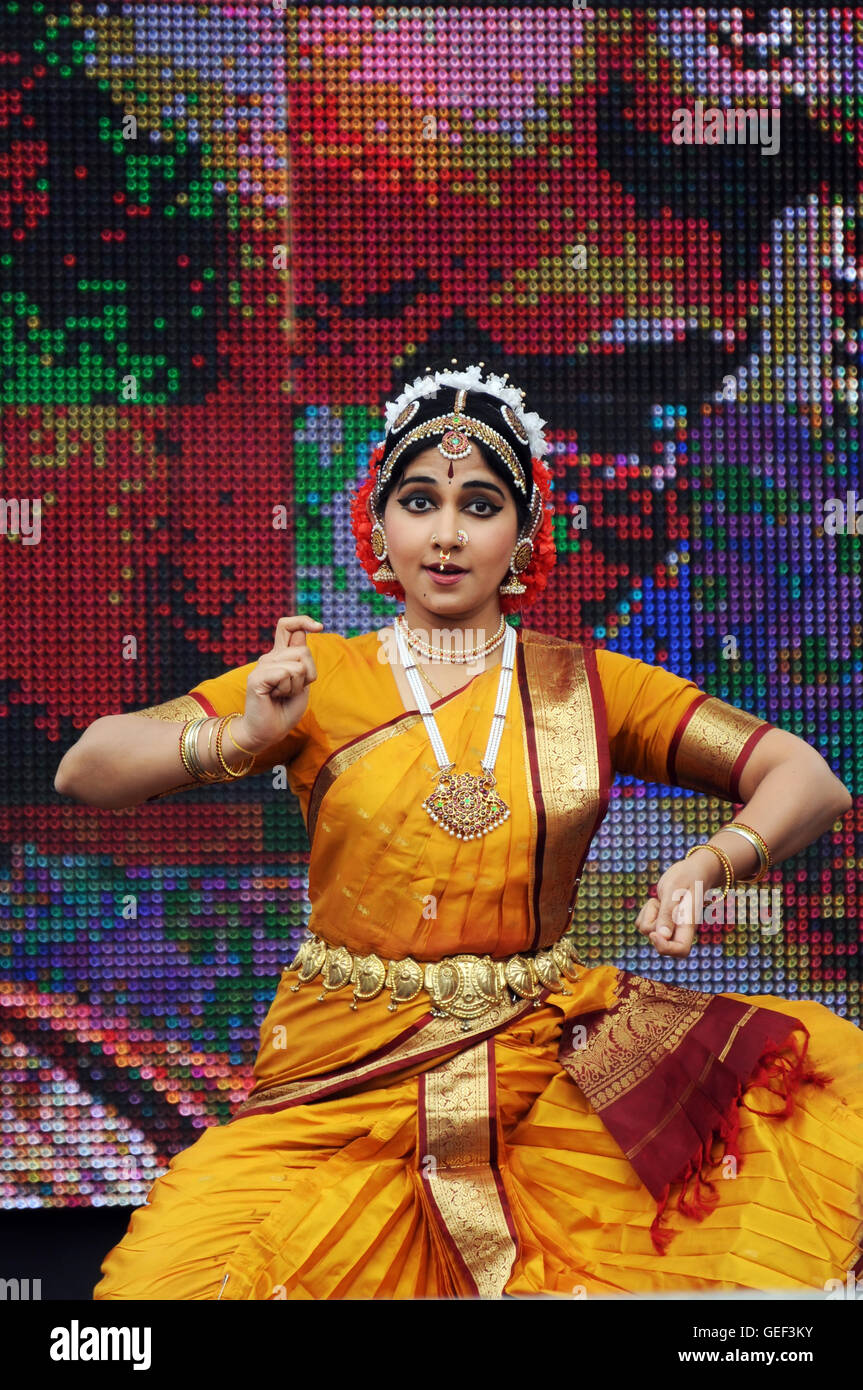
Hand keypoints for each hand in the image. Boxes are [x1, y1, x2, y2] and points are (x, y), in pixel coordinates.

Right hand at [235, 615, 322, 752]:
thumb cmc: (285, 709)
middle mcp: (270, 657)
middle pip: (303, 650)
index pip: (288, 625)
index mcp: (279, 656)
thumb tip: (302, 633)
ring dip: (297, 685)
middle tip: (293, 690)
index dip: (303, 621)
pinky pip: (286, 674)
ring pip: (298, 665)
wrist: (268, 731)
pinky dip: (288, 688)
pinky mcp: (257, 677)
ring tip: (282, 695)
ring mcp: (262, 666)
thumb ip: (302, 660)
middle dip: (308, 674)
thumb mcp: (302, 682)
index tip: (319, 627)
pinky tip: (275, 696)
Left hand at [634, 854, 719, 958]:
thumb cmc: (687, 877)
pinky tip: (657, 902)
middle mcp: (679, 929)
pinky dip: (645, 912)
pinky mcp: (660, 919)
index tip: (654, 934)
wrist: (692, 870)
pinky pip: (643, 923)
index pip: (681, 950)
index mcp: (688, 925)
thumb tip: (662, 937)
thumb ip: (668, 913)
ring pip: (647, 931)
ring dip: (648, 914)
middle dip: (651, 924)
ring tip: (661, 900)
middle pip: (659, 942)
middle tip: (658, 904)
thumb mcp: (674, 891)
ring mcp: (669, 926)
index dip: (665, 948)